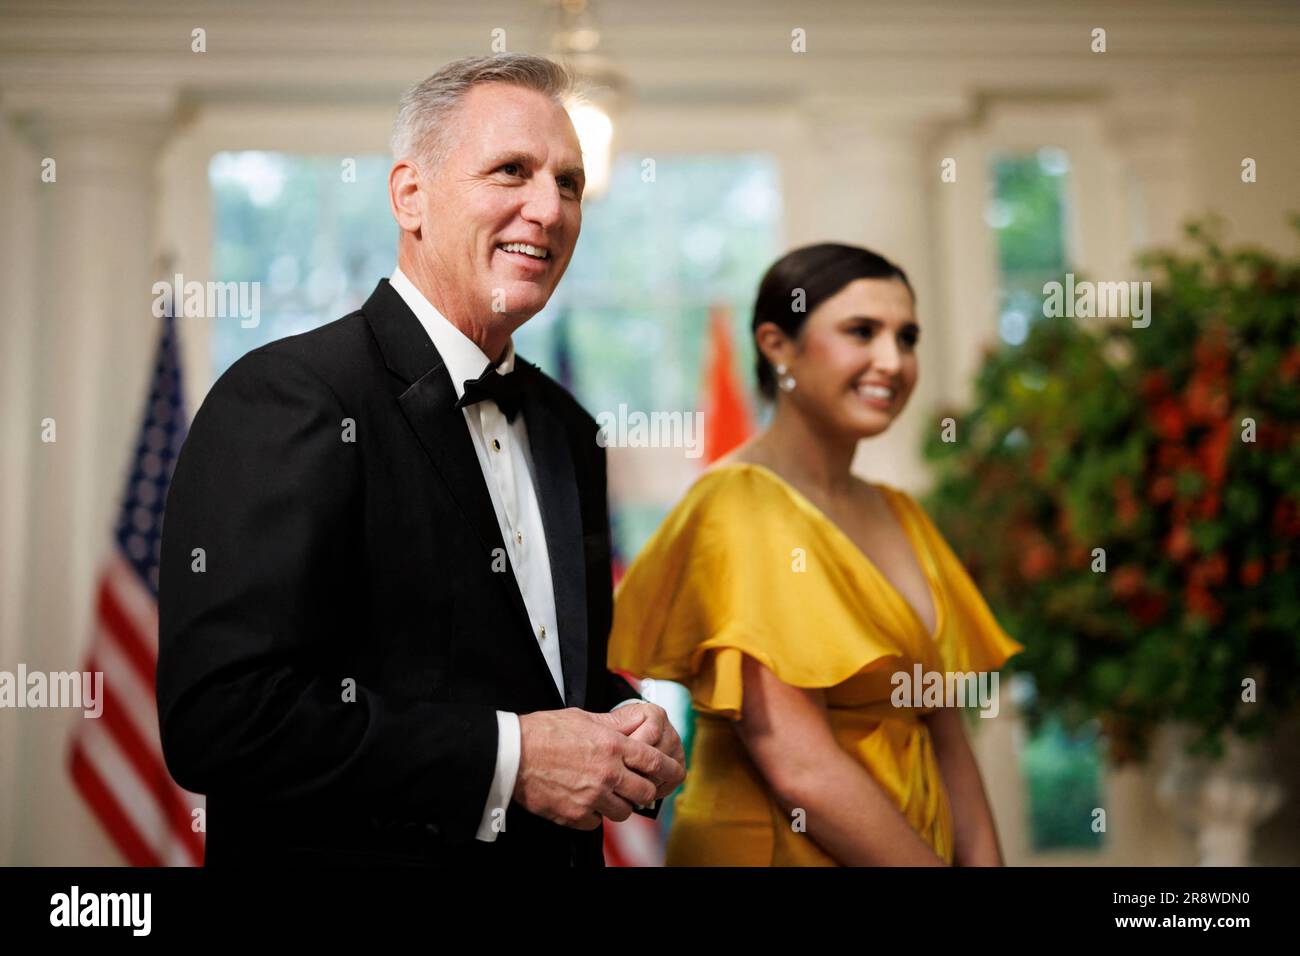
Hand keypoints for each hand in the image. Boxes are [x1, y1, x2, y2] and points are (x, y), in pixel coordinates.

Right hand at [514, 708, 682, 829]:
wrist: (511, 754)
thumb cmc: (543, 732)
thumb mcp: (584, 718)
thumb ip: (614, 724)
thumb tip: (638, 720)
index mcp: (612, 746)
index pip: (655, 761)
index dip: (668, 768)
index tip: (672, 772)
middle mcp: (607, 773)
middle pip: (645, 792)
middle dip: (643, 790)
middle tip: (635, 785)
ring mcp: (592, 797)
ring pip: (624, 812)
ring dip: (619, 804)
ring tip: (605, 792)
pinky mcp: (575, 815)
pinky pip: (597, 822)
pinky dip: (594, 815)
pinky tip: (583, 801)